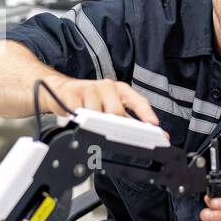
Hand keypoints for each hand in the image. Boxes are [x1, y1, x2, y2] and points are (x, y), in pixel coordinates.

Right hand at [40, 76, 161, 127]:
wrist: (61, 90)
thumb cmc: (90, 100)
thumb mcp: (112, 107)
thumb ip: (132, 121)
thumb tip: (159, 133)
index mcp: (121, 90)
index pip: (138, 101)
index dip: (146, 113)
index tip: (153, 124)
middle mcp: (107, 87)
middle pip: (117, 111)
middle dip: (114, 125)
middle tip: (108, 130)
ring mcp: (90, 88)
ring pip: (97, 113)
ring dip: (93, 122)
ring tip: (88, 121)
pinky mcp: (72, 93)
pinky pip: (78, 112)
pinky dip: (78, 119)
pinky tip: (76, 117)